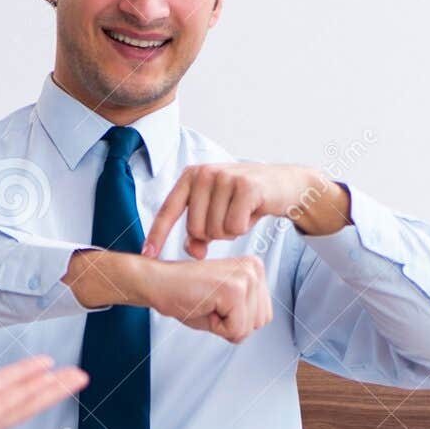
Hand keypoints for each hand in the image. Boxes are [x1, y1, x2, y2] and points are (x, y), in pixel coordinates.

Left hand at [140, 163, 349, 259]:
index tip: (146, 255)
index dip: (156, 235)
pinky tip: (252, 213)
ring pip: (215, 230)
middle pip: (195, 229)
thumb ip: (198, 234)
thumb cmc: (244, 201)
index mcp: (190, 177)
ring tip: (241, 214)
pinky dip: (244, 228)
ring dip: (230, 231)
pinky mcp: (246, 187)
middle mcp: (204, 174)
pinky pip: (234, 227)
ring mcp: (225, 177)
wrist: (283, 185)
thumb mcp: (216, 215)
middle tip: (229, 220)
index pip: (167, 211)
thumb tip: (192, 252)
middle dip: (213, 235)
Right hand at [141, 254, 272, 343]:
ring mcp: (246, 277)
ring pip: (248, 328)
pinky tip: (204, 306)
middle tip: (210, 305)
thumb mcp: (226, 302)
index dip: (236, 320)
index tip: (215, 303)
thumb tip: (261, 322)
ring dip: (224, 326)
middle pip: (260, 322)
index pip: (264, 315)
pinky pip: (235, 329)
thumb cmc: (184, 293)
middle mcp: (254, 269)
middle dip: (232, 324)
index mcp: (254, 269)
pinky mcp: (234, 289)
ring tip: (207, 305)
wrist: (157, 282)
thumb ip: (249, 309)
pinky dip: (216, 327)